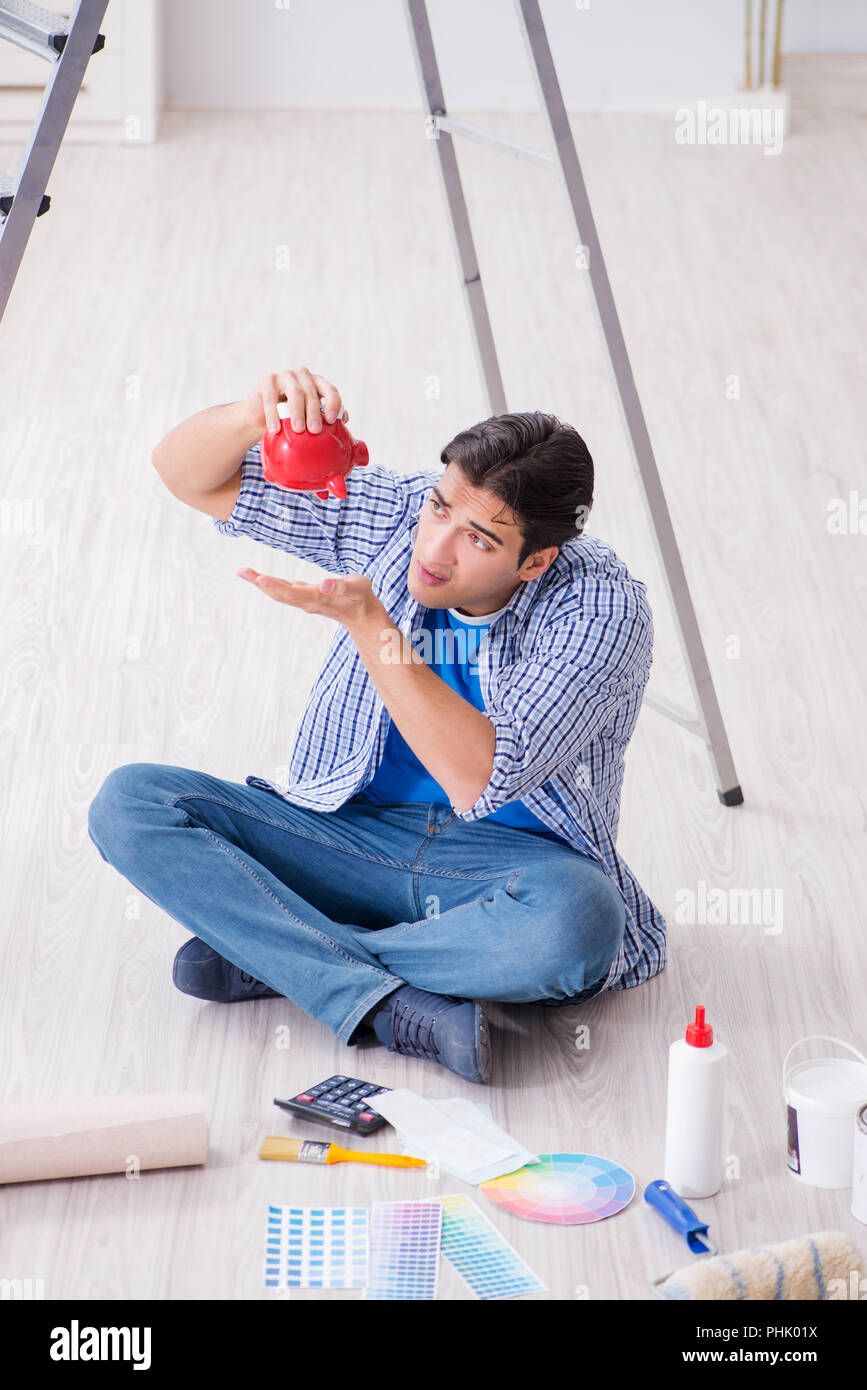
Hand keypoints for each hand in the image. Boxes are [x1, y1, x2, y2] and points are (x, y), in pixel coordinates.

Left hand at [237, 567, 380, 628]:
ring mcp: (305, 600)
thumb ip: (341, 586)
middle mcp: (307, 601)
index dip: (275, 585)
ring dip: (262, 583)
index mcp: (317, 598)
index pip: (291, 592)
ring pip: (280, 593)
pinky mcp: (306, 597)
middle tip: (241, 571)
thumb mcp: (357, 588)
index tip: (259, 578)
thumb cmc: (361, 598)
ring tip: (245, 572)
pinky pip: (285, 591)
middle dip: (260, 582)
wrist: (363, 615)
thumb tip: (325, 585)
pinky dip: (272, 584)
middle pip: (279, 593)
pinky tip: (262, 579)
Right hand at [239, 366, 349, 437]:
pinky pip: (272, 397)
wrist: (260, 417)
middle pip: (312, 393)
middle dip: (315, 412)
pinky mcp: (267, 380)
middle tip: (315, 430)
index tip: (332, 420)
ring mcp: (285, 376)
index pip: (330, 390)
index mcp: (317, 384)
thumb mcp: (308, 418)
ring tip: (299, 429)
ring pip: (296, 392)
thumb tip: (344, 419)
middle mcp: (302, 376)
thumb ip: (324, 417)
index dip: (334, 403)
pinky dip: (273, 414)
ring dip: (298, 412)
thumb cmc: (289, 418)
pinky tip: (275, 429)